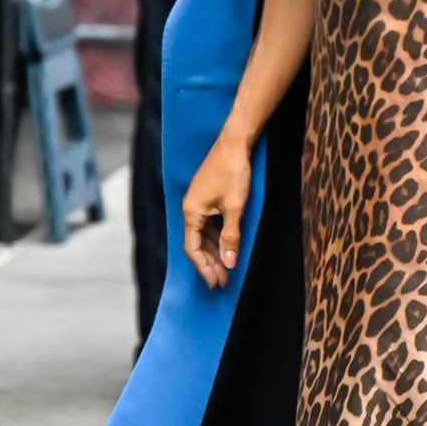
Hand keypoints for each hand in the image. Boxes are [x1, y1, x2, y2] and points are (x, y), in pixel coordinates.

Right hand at [182, 121, 252, 288]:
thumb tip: (230, 262)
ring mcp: (199, 202)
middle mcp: (191, 208)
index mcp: (191, 212)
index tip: (216, 282)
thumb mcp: (235, 207)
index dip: (204, 267)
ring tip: (227, 269)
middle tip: (224, 281)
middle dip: (210, 263)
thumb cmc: (234, 172)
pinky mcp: (207, 197)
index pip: (193, 248)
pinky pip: (209, 224)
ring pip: (203, 235)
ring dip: (214, 252)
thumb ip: (231, 236)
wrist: (235, 143)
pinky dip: (217, 238)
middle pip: (197, 244)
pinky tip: (227, 247)